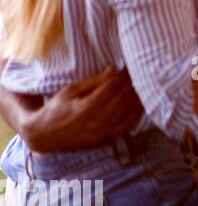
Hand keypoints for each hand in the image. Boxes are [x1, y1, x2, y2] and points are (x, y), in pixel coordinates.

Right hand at [21, 67, 143, 152]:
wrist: (45, 135)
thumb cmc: (56, 109)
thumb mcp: (70, 91)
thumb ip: (94, 81)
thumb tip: (113, 68)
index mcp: (87, 106)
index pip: (113, 86)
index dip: (123, 75)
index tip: (129, 65)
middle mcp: (98, 120)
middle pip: (124, 98)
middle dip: (132, 84)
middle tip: (140, 72)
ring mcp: (104, 132)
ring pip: (129, 112)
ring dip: (138, 98)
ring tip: (143, 85)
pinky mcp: (107, 139)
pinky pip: (128, 126)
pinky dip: (137, 114)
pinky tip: (141, 104)